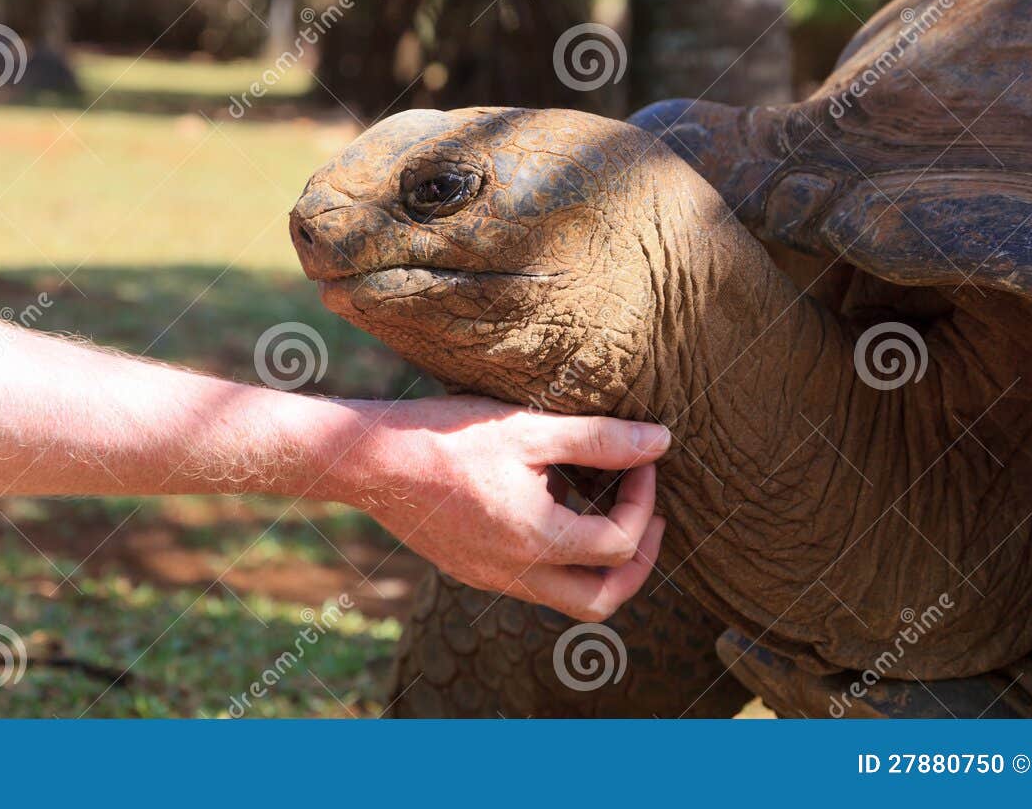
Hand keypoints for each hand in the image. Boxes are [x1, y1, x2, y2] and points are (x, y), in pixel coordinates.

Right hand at [351, 397, 668, 621]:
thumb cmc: (449, 438)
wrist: (371, 460)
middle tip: (648, 516)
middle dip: (638, 562)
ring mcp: (491, 577)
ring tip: (606, 512)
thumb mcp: (530, 430)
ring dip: (599, 565)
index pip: (619, 543)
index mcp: (537, 541)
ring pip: (566, 599)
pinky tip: (555, 509)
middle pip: (602, 602)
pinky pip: (532, 583)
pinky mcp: (471, 569)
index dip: (645, 499)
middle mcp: (517, 574)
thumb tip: (659, 441)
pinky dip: (560, 558)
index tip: (643, 458)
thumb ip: (599, 439)